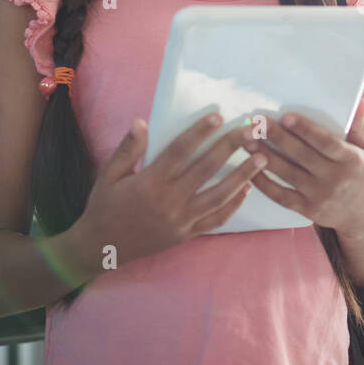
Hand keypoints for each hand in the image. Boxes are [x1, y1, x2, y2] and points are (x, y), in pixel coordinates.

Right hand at [76, 112, 267, 267]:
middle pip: (205, 169)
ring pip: (218, 196)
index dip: (199, 132)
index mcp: (149, 183)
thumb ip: (127, 150)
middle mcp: (168, 201)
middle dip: (229, 148)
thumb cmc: (104, 206)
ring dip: (242, 177)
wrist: (102, 248)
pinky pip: (215, 220)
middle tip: (250, 131)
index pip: (180, 151)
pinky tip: (247, 190)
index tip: (218, 116)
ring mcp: (181, 220)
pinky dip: (233, 205)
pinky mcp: (187, 234)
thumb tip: (141, 122)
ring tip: (261, 159)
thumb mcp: (108, 175)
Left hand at [242, 99, 363, 238]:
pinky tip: (251, 169)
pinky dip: (265, 183)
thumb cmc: (363, 176)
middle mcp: (335, 179)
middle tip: (257, 123)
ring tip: (248, 141)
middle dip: (277, 137)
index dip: (305, 129)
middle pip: (302, 155)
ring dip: (266, 157)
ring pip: (288, 174)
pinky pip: (281, 196)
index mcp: (351, 160)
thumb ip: (359, 128)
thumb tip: (362, 102)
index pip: (325, 142)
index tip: (286, 116)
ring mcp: (320, 196)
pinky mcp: (307, 210)